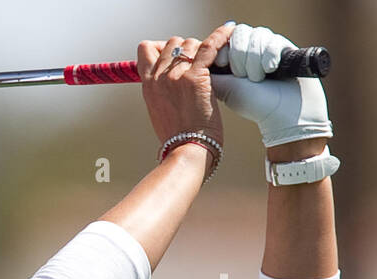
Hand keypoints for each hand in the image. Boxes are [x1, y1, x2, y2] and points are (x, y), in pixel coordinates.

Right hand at [137, 22, 234, 149]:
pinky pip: (210, 46)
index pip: (147, 49)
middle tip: (199, 63)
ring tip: (211, 64)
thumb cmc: (177, 137)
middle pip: (173, 43)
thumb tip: (173, 79)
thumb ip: (162, 90)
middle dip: (187, 48)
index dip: (163, 47)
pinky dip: (221, 36)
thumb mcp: (159, 111)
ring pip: (190, 43)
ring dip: (202, 49)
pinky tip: (229, 31)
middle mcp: (158, 77)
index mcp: (147, 85)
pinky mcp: (196, 77)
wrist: (186, 149)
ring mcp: (176, 75)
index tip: (175, 56)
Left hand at [210, 22, 333, 146]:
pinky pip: (273, 39)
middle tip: (245, 77)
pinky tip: (271, 69)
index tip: (223, 63)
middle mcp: (249, 51)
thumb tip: (197, 55)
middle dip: (240, 57)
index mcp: (231, 61)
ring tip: (259, 78)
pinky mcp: (283, 47)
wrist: (286, 111)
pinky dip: (270, 55)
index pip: (223, 39)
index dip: (223, 48)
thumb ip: (211, 71)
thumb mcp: (226, 88)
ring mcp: (266, 48)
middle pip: (239, 34)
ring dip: (255, 59)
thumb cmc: (254, 104)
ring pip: (256, 35)